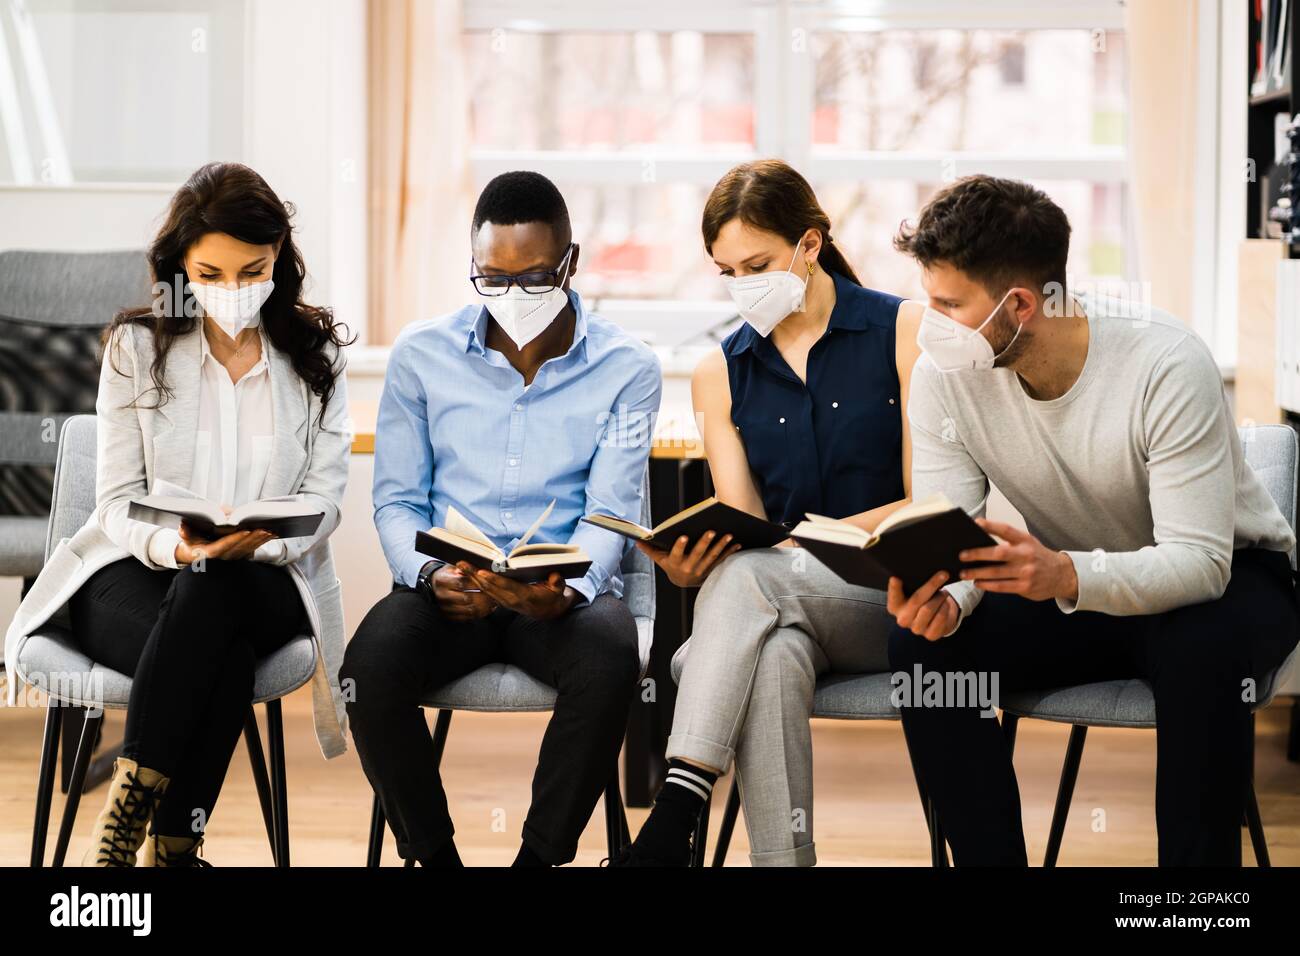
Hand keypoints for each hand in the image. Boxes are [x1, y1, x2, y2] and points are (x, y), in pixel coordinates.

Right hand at [177, 521, 273, 563]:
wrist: (194, 556)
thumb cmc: (191, 544)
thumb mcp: (185, 538)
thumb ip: (185, 533)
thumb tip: (182, 527)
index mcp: (208, 554)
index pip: (223, 546)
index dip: (235, 538)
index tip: (245, 530)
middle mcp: (222, 559)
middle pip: (240, 548)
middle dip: (253, 538)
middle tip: (265, 528)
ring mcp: (232, 559)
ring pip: (248, 550)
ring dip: (260, 540)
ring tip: (271, 530)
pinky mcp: (239, 557)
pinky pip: (252, 550)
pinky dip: (261, 542)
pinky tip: (271, 535)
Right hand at [431, 564, 496, 621]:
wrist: (434, 586)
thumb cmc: (447, 575)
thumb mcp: (453, 568)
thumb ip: (464, 569)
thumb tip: (477, 571)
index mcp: (442, 580)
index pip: (462, 582)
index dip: (476, 583)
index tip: (487, 583)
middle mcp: (441, 594)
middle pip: (465, 598)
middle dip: (482, 597)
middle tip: (494, 595)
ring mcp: (444, 606)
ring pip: (467, 610)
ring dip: (482, 608)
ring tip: (492, 603)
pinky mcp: (447, 615)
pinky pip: (464, 618)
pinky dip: (477, 615)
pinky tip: (485, 610)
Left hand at [458, 563, 576, 619]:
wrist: (547, 611)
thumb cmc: (551, 597)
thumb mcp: (558, 590)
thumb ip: (557, 583)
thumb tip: (555, 576)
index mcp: (524, 596)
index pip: (506, 586)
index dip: (493, 579)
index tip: (481, 572)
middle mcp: (510, 599)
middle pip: (489, 587)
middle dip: (474, 575)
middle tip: (462, 564)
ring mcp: (503, 600)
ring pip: (484, 588)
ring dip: (471, 577)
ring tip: (460, 566)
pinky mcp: (500, 599)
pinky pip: (485, 591)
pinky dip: (475, 582)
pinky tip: (466, 574)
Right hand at [636, 531, 739, 587]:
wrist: (683, 582)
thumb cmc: (670, 565)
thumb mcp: (659, 559)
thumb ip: (650, 549)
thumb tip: (637, 541)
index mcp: (675, 563)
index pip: (677, 554)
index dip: (680, 546)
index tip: (683, 536)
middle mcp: (689, 567)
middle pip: (698, 554)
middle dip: (705, 542)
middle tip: (711, 530)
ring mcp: (702, 569)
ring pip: (712, 557)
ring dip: (721, 546)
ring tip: (729, 534)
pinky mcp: (712, 569)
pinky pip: (722, 560)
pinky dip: (730, 552)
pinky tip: (737, 543)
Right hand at [887, 571, 958, 641]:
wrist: (935, 618)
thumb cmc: (922, 600)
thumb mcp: (913, 591)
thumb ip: (910, 584)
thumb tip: (913, 573)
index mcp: (894, 607)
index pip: (893, 596)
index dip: (894, 587)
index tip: (895, 578)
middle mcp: (903, 620)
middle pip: (916, 600)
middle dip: (931, 585)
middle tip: (943, 575)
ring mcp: (916, 629)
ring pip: (929, 609)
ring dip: (940, 598)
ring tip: (944, 593)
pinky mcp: (930, 635)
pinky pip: (940, 617)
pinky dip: (945, 608)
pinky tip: (945, 604)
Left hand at [957, 519, 1077, 601]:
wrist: (1062, 575)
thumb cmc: (1037, 557)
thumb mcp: (1028, 543)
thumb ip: (1009, 542)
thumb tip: (979, 543)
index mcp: (1025, 540)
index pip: (1006, 530)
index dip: (991, 525)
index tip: (976, 523)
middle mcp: (1026, 555)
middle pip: (999, 553)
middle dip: (978, 554)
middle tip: (962, 555)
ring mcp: (1027, 572)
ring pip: (998, 572)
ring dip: (978, 573)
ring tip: (964, 573)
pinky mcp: (1026, 587)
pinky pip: (1002, 586)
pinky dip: (988, 585)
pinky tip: (978, 583)